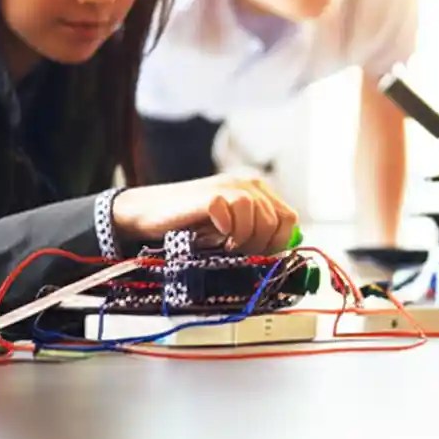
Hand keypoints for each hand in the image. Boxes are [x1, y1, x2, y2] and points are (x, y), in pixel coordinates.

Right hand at [111, 174, 298, 253]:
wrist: (150, 212)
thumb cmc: (192, 222)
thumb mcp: (231, 226)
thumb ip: (257, 231)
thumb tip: (284, 252)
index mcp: (258, 189)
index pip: (289, 219)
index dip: (277, 242)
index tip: (259, 255)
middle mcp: (248, 183)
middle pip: (275, 222)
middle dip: (260, 246)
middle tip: (237, 252)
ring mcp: (229, 186)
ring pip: (258, 220)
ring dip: (244, 241)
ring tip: (225, 246)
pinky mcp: (211, 195)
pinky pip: (233, 216)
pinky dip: (226, 231)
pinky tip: (214, 235)